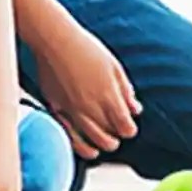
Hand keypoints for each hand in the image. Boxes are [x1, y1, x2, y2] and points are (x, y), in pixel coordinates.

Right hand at [34, 22, 140, 159]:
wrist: (55, 41)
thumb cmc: (87, 49)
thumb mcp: (114, 66)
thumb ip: (125, 91)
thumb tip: (135, 109)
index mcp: (109, 96)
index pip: (125, 127)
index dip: (130, 129)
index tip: (129, 126)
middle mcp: (91, 108)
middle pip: (110, 137)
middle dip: (117, 138)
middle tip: (118, 134)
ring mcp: (73, 111)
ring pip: (91, 142)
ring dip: (102, 145)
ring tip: (107, 143)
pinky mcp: (57, 110)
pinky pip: (70, 137)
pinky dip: (81, 147)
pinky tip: (88, 149)